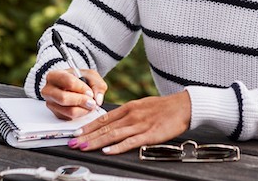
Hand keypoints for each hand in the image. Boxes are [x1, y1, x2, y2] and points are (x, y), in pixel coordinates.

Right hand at [41, 69, 107, 119]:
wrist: (75, 86)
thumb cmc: (80, 79)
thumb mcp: (91, 76)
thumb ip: (97, 85)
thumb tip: (98, 99)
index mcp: (54, 76)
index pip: (68, 82)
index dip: (82, 88)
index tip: (90, 92)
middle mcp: (48, 90)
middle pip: (64, 98)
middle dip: (82, 101)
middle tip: (92, 102)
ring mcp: (51, 103)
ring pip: (68, 111)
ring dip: (83, 109)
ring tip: (90, 105)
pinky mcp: (56, 114)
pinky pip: (70, 118)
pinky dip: (80, 114)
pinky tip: (83, 108)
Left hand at [67, 91, 190, 154]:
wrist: (183, 106)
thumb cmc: (163, 107)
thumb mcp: (141, 106)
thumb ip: (127, 114)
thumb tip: (112, 121)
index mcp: (128, 108)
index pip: (103, 118)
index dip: (88, 126)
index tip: (77, 132)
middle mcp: (131, 115)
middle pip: (104, 127)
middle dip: (87, 136)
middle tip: (74, 142)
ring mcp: (139, 125)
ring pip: (113, 134)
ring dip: (96, 142)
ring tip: (84, 147)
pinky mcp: (149, 134)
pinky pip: (130, 142)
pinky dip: (117, 147)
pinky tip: (107, 151)